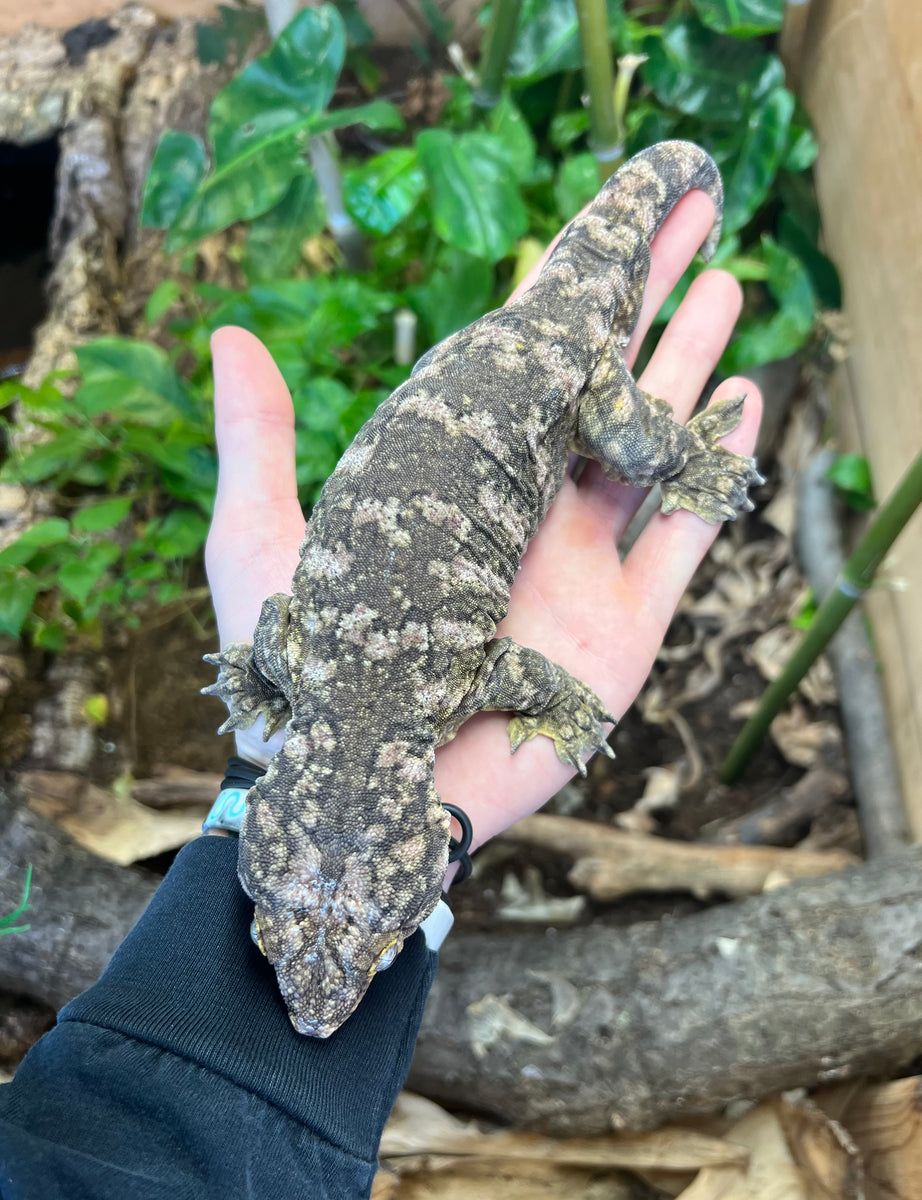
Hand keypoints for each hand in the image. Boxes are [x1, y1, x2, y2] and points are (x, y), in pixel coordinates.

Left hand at [205, 187, 760, 859]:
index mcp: (454, 489)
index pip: (517, 376)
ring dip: (685, 368)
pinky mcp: (620, 633)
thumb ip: (258, 445)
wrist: (352, 794)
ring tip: (721, 289)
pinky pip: (679, 539)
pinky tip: (739, 404)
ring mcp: (578, 570)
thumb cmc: (297, 677)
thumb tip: (228, 334)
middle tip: (686, 227)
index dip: (558, 303)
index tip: (590, 232)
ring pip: (648, 447)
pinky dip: (711, 474)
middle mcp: (523, 517)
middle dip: (642, 309)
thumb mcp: (263, 544)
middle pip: (597, 392)